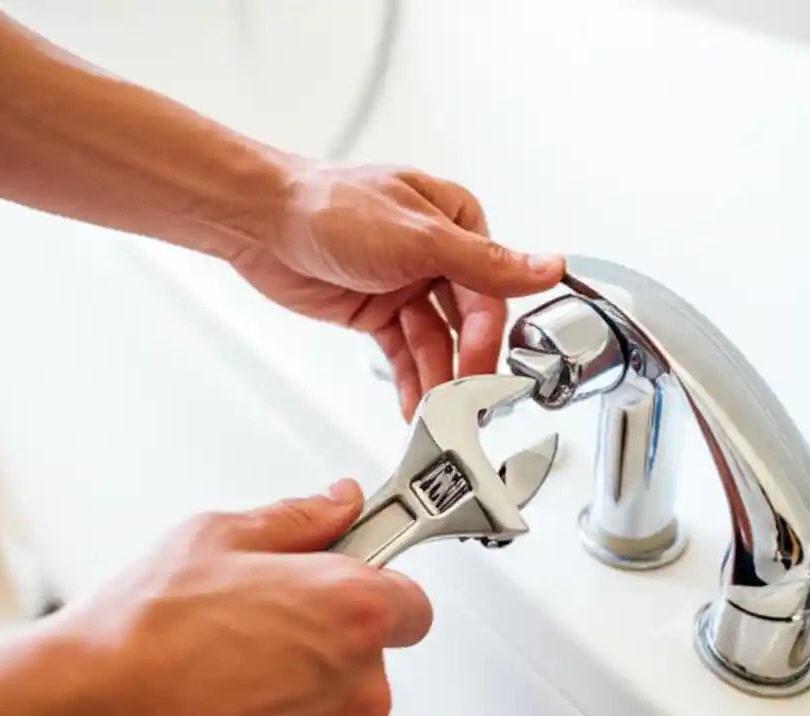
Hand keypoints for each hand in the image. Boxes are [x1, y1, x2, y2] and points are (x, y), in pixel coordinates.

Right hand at [40, 479, 430, 715]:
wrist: (99, 695)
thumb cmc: (152, 622)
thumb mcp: (225, 534)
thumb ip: (303, 517)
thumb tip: (339, 501)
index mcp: (353, 605)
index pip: (413, 600)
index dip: (378, 587)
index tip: (347, 578)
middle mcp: (356, 673)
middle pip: (377, 647)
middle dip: (337, 628)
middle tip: (275, 613)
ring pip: (343, 690)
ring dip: (310, 670)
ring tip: (244, 650)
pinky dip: (286, 702)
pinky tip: (237, 682)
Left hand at [229, 162, 565, 417]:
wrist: (261, 223)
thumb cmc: (331, 207)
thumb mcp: (420, 237)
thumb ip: (486, 262)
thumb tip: (549, 266)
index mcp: (456, 220)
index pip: (490, 287)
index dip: (491, 334)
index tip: (490, 372)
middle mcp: (436, 252)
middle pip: (466, 319)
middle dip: (465, 364)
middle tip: (465, 402)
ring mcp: (405, 282)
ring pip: (435, 341)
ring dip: (438, 378)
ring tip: (437, 413)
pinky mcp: (376, 310)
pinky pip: (403, 352)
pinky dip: (411, 379)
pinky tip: (415, 404)